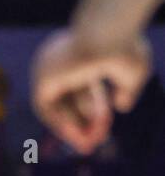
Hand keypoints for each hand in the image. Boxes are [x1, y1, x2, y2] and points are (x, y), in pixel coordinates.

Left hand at [30, 27, 150, 153]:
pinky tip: (78, 136)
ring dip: (75, 129)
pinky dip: (61, 124)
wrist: (109, 31)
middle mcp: (60, 59)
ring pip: (58, 107)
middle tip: (96, 143)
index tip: (104, 127)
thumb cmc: (125, 46)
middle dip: (84, 124)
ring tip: (92, 144)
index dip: (94, 110)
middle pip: (69, 99)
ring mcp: (48, 67)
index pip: (82, 87)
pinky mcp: (42, 77)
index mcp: (79, 51)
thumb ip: (127, 88)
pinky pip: (46, 109)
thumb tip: (122, 107)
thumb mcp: (133, 70)